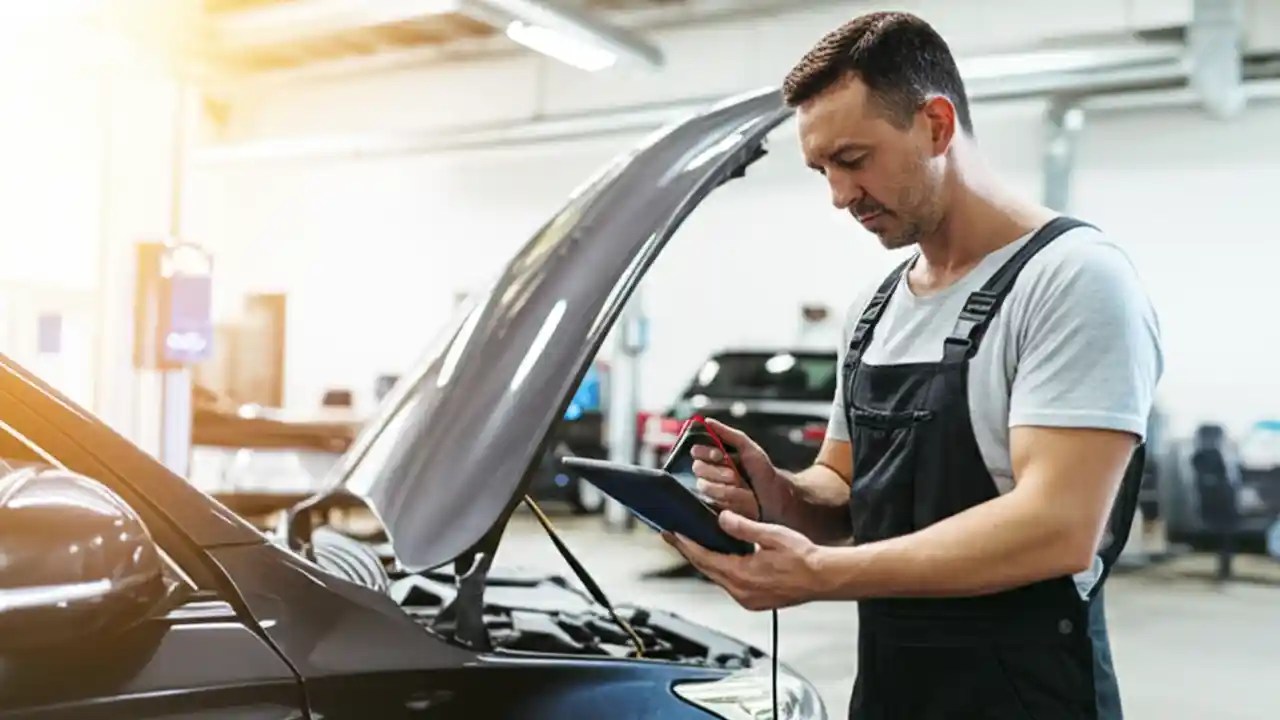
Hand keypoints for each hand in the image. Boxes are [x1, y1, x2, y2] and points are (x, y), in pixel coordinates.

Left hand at [663, 510, 826, 610]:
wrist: (824, 578)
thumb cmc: (804, 557)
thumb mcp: (771, 535)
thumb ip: (743, 527)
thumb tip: (721, 518)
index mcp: (742, 575)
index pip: (704, 558)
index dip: (685, 544)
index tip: (670, 533)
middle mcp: (741, 592)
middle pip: (706, 569)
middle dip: (688, 551)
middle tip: (672, 535)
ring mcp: (748, 599)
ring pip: (717, 578)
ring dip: (704, 561)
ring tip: (691, 544)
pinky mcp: (755, 601)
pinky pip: (729, 584)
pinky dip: (720, 570)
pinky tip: (718, 558)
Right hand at [691, 418, 791, 521]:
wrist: (778, 497)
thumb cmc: (764, 472)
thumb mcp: (749, 449)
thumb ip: (728, 434)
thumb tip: (706, 421)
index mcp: (715, 459)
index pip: (697, 452)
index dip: (705, 452)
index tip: (719, 454)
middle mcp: (711, 475)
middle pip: (698, 469)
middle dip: (717, 471)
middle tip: (734, 474)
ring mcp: (713, 493)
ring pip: (705, 487)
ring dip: (727, 487)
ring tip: (744, 488)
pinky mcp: (717, 510)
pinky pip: (714, 503)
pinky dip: (732, 500)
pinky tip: (743, 500)